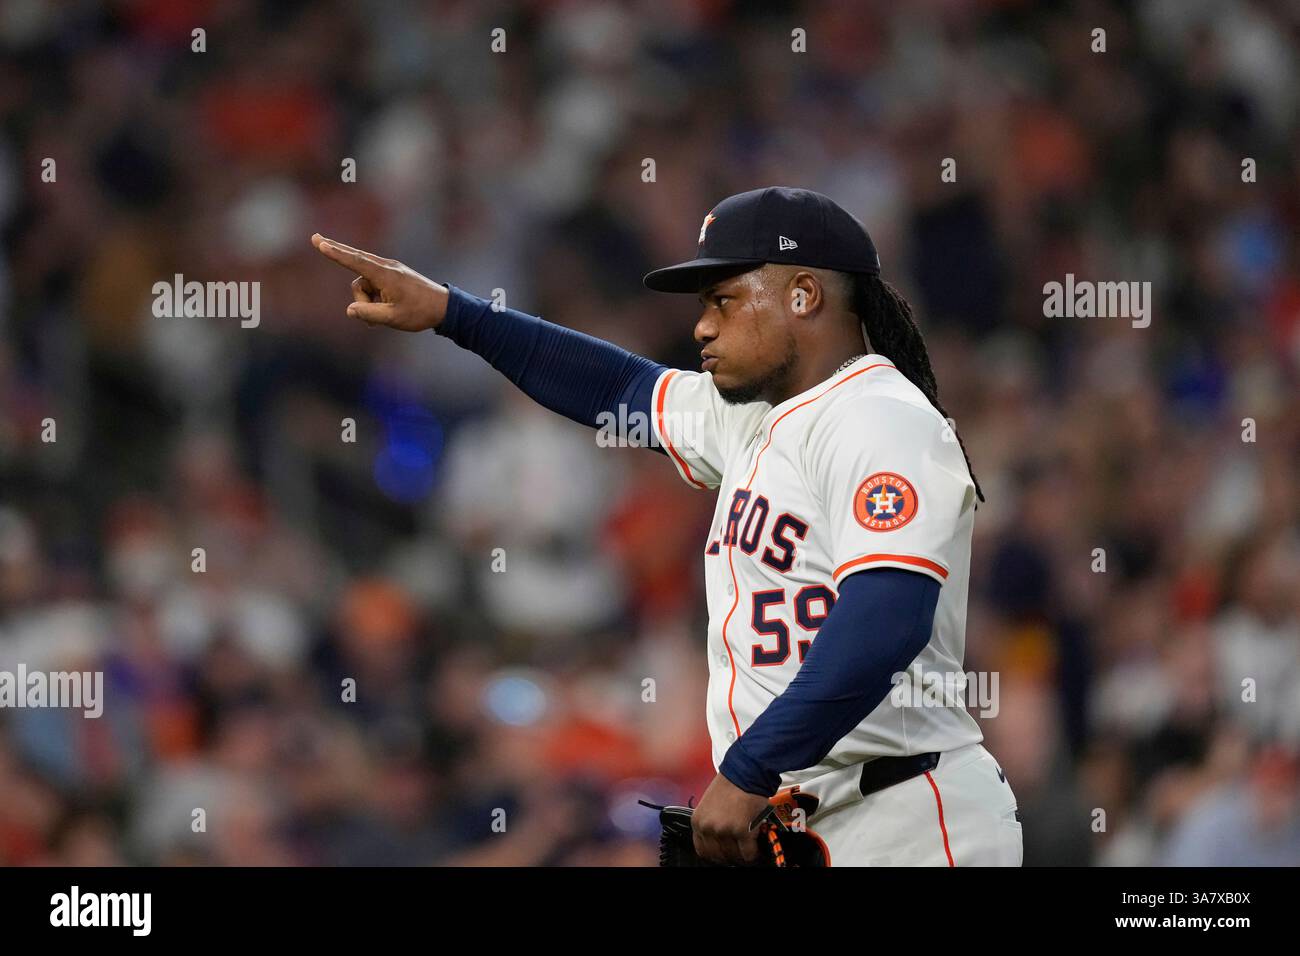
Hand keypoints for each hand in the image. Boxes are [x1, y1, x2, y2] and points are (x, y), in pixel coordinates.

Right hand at [311, 233, 448, 331]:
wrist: (444, 307)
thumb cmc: (419, 313)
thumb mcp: (393, 318)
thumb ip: (369, 314)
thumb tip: (349, 311)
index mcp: (386, 275)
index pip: (355, 262)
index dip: (336, 254)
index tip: (321, 244)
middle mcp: (386, 267)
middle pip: (355, 261)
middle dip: (336, 251)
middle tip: (314, 238)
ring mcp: (390, 270)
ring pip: (363, 282)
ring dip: (365, 299)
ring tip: (382, 316)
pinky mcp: (393, 275)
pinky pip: (373, 284)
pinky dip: (372, 296)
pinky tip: (383, 311)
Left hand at [691, 772, 771, 864]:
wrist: (747, 772)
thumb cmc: (731, 783)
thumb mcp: (709, 804)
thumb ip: (711, 823)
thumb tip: (719, 840)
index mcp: (698, 821)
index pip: (703, 851)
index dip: (716, 854)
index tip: (724, 852)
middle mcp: (709, 828)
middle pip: (719, 856)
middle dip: (730, 855)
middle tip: (739, 850)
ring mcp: (725, 831)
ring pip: (734, 857)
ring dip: (742, 854)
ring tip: (748, 846)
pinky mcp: (743, 831)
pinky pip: (748, 853)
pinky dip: (754, 852)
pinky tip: (756, 845)